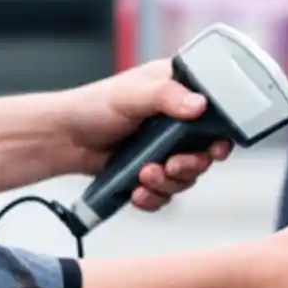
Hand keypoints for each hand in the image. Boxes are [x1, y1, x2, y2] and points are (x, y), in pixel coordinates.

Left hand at [64, 60, 232, 211]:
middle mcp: (177, 121)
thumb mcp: (131, 93)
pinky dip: (155, 196)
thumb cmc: (93, 106)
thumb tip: (199, 105)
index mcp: (178, 92)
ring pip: (187, 175)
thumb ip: (166, 96)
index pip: (216, 112)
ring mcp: (166, 148)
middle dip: (191, 165)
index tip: (216, 148)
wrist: (65, 139)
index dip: (222, 132)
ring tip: (144, 176)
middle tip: (172, 166)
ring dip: (169, 182)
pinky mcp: (153, 170)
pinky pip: (167, 192)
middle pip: (206, 151)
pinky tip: (138, 191)